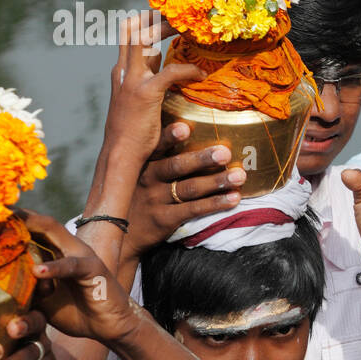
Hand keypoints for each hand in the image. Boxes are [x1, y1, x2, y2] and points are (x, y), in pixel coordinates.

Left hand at [23, 211, 140, 344]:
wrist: (111, 327)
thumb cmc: (77, 312)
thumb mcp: (43, 300)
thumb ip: (24, 288)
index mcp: (59, 252)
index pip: (34, 228)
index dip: (12, 222)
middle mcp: (70, 248)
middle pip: (41, 222)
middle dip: (17, 217)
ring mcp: (82, 256)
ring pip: (54, 234)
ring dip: (30, 229)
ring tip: (7, 228)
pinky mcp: (94, 270)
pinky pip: (71, 265)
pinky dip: (54, 267)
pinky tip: (38, 271)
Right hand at [101, 15, 202, 166]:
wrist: (120, 155)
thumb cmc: (134, 133)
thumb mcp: (141, 101)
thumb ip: (151, 82)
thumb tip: (166, 69)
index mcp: (123, 72)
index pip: (131, 35)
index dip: (148, 20)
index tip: (169, 13)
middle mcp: (124, 71)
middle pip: (134, 28)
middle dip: (155, 15)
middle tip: (180, 12)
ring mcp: (133, 80)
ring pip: (145, 39)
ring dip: (168, 29)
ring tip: (191, 29)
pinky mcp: (145, 93)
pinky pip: (171, 72)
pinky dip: (188, 70)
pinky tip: (201, 75)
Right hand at [125, 122, 243, 256]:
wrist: (121, 233)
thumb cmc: (138, 194)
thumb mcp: (140, 171)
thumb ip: (161, 154)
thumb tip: (192, 127)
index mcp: (144, 162)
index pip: (157, 146)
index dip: (169, 136)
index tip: (185, 126)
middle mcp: (147, 178)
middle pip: (177, 166)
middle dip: (202, 159)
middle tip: (225, 153)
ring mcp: (155, 200)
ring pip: (189, 188)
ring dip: (216, 182)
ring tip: (239, 175)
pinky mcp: (164, 219)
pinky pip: (193, 210)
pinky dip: (215, 203)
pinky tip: (234, 198)